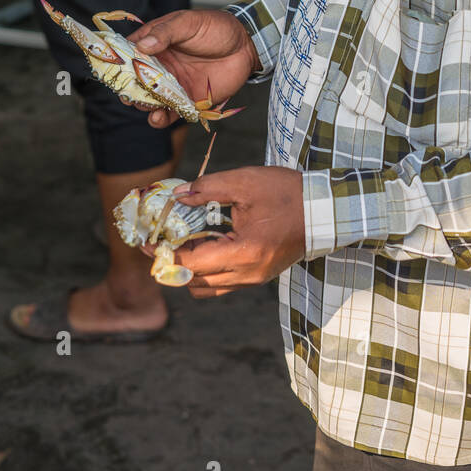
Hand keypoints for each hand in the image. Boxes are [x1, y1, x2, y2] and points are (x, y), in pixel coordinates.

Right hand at [127, 9, 260, 127]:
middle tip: (128, 93)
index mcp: (155, 43)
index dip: (118, 61)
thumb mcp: (188, 22)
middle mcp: (160, 65)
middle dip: (128, 88)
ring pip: (149, 99)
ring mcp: (172, 84)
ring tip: (146, 105)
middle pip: (135, 81)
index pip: (129, 53)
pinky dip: (161, 118)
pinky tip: (159, 117)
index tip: (112, 70)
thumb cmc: (216, 27)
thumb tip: (142, 46)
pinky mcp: (187, 100)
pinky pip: (169, 113)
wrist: (245, 45)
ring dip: (143, 105)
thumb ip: (166, 33)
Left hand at [143, 166, 305, 295]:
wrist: (324, 210)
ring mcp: (255, 279)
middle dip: (171, 263)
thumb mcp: (246, 182)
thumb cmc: (288, 193)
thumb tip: (179, 196)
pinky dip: (207, 271)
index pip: (190, 264)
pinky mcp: (259, 276)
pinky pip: (223, 283)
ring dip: (189, 270)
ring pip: (207, 287)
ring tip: (181, 243)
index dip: (163, 254)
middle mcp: (247, 274)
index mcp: (243, 253)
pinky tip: (205, 246)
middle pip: (194, 282)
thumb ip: (208, 188)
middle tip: (158, 241)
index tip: (146, 242)